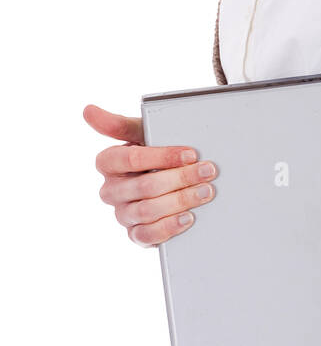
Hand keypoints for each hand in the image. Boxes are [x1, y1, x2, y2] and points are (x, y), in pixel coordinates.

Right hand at [84, 103, 218, 246]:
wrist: (172, 182)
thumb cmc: (156, 155)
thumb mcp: (142, 134)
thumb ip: (118, 124)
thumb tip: (87, 110)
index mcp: (108, 163)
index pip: (130, 158)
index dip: (162, 156)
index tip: (191, 153)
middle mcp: (111, 190)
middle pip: (143, 186)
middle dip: (179, 178)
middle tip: (207, 172)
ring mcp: (122, 214)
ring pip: (147, 210)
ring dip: (180, 200)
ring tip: (205, 191)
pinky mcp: (135, 235)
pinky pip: (147, 236)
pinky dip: (169, 227)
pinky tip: (189, 217)